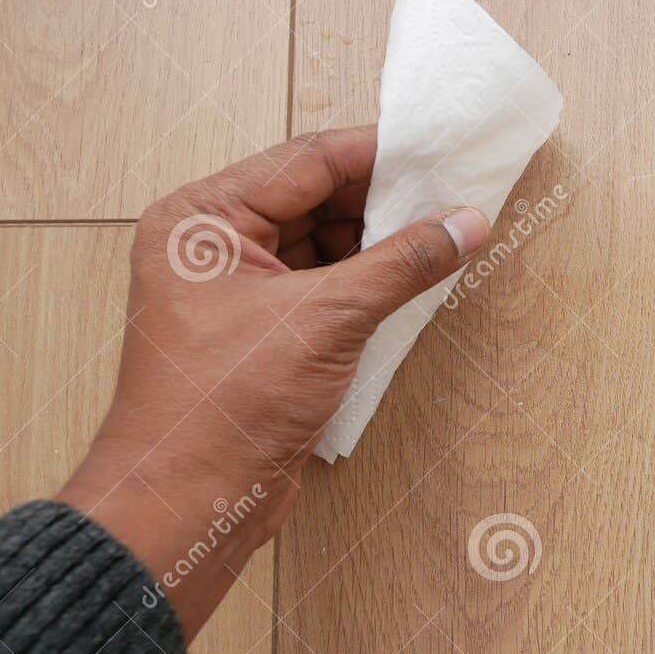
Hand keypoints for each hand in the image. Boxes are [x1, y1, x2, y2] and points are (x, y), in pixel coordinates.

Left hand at [55, 126, 491, 641]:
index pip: (305, 161)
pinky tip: (413, 284)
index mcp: (201, 219)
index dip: (377, 154)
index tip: (440, 151)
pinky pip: (320, 288)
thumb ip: (402, 264)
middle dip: (383, 202)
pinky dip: (365, 285)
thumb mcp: (326, 319)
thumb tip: (465, 224)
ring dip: (378, 245)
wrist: (188, 503)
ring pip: (321, 245)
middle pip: (314, 199)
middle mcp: (210, 245)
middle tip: (453, 199)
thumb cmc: (224, 406)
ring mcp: (233, 292)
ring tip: (442, 241)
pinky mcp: (258, 334)